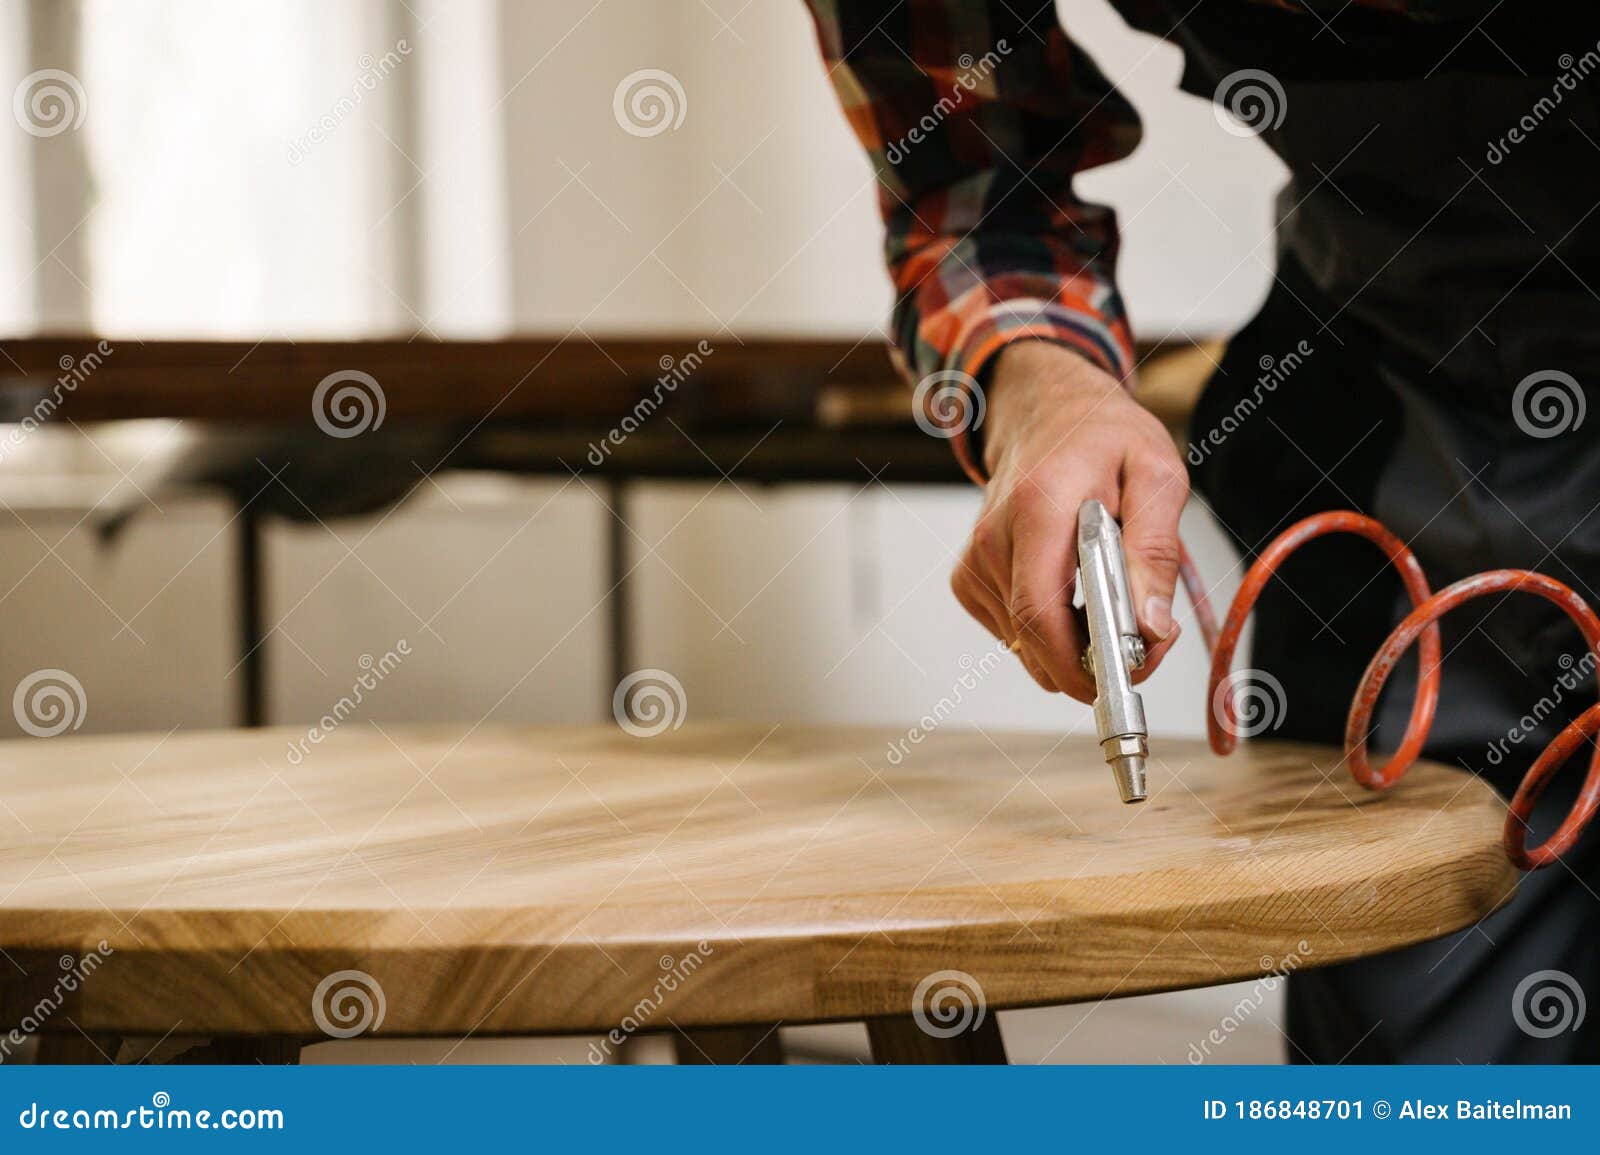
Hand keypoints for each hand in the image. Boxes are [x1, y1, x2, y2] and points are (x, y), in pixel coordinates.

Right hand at [950, 341, 1187, 701]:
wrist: (1045, 411)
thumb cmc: (1105, 439)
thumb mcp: (1156, 475)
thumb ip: (1155, 553)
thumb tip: (1151, 630)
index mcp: (1038, 507)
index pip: (1040, 613)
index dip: (1083, 662)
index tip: (1132, 672)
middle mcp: (992, 538)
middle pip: (1032, 640)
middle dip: (1090, 664)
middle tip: (1141, 645)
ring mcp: (974, 560)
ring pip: (1025, 645)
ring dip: (1074, 647)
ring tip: (1111, 603)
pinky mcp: (968, 578)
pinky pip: (1013, 635)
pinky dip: (1049, 633)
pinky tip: (1072, 592)